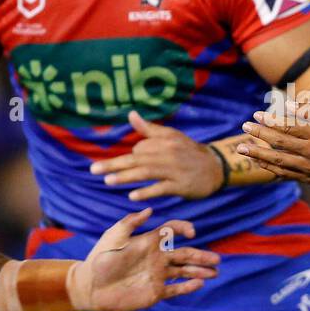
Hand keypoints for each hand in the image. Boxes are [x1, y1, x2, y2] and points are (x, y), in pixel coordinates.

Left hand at [70, 208, 221, 310]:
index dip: (183, 229)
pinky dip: (188, 287)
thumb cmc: (100, 258)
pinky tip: (199, 284)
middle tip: (217, 260)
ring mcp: (157, 276)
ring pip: (184, 272)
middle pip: (185, 255)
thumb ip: (131, 223)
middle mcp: (156, 258)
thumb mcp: (114, 236)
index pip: (171, 232)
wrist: (90, 286)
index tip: (191, 232)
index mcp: (148, 242)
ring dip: (200, 272)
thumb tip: (150, 210)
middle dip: (201, 257)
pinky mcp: (154, 293)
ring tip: (215, 273)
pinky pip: (175, 290)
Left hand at [90, 111, 223, 200]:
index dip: (130, 159)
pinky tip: (132, 195)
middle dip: (114, 165)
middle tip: (93, 170)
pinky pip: (161, 188)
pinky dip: (147, 191)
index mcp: (164, 142)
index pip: (139, 149)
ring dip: (126, 177)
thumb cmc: (190, 152)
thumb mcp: (171, 136)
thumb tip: (131, 115)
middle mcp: (167, 154)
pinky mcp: (180, 186)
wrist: (216, 168)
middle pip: (137, 160)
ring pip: (146, 173)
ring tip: (108, 181)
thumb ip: (150, 129)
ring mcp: (174, 170)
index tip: (120, 166)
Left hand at [237, 104, 309, 187]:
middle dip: (259, 134)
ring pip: (278, 161)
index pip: (289, 126)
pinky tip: (258, 162)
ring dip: (258, 154)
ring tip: (241, 148)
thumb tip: (290, 103)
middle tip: (244, 127)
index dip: (270, 121)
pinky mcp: (309, 179)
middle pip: (280, 143)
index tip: (255, 115)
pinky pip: (285, 174)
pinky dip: (270, 168)